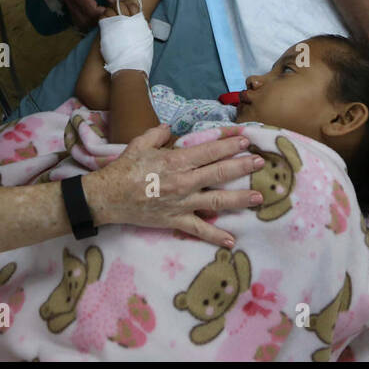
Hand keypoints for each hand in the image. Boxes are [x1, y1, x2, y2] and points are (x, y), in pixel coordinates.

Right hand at [56, 0, 117, 29]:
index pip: (92, 13)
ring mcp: (67, 0)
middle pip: (84, 21)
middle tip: (112, 15)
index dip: (105, 15)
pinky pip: (76, 14)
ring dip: (91, 21)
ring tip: (105, 14)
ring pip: (78, 20)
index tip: (116, 12)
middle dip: (98, 21)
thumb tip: (116, 0)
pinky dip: (86, 17)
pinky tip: (97, 11)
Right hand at [86, 126, 264, 245]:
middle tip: (261, 162)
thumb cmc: (123, 169)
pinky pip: (199, 230)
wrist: (107, 197)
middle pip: (220, 173)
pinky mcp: (175, 221)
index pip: (209, 151)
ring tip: (258, 197)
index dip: (229, 145)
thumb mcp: (139, 145)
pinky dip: (215, 236)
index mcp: (176, 161)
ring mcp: (182, 203)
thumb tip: (169, 128)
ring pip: (217, 200)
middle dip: (242, 167)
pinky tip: (231, 240)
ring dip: (239, 199)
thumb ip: (157, 134)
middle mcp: (184, 182)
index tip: (245, 141)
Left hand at [97, 5, 152, 75]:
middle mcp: (127, 20)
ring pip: (110, 10)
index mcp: (138, 21)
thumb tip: (145, 23)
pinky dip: (103, 17)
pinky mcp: (106, 30)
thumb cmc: (140, 55)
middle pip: (120, 5)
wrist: (130, 64)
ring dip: (109, 12)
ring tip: (110, 16)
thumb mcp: (146, 38)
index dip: (129, 5)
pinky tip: (105, 22)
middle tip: (116, 10)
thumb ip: (144, 29)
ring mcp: (115, 24)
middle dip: (118, 6)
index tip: (126, 8)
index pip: (132, 6)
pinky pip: (102, 17)